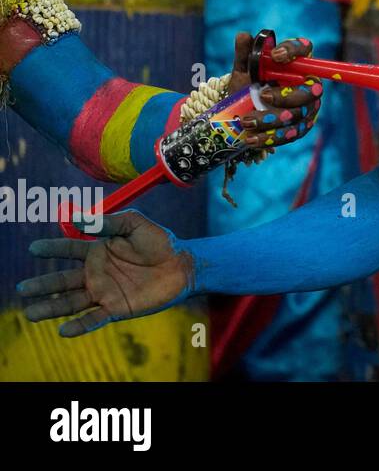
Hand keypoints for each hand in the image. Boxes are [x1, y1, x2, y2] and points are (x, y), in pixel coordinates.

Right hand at [18, 211, 190, 336]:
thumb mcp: (135, 224)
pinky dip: (79, 326)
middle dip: (42, 285)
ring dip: (50, 308)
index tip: (34, 249)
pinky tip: (64, 330)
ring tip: (30, 313)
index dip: (51, 249)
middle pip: (62, 280)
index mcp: (97, 250)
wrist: (183, 266)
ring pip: (70, 303)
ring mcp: (103, 292)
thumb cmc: (161, 242)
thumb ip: (108, 222)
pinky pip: (93, 319)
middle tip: (23, 287)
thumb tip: (77, 219)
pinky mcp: (115, 308)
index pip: (68, 250)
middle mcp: (95, 273)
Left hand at [228, 31, 321, 149]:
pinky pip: (290, 134)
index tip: (275, 56)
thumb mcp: (243, 72)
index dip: (294, 50)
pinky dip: (270, 137)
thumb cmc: (247, 88)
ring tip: (246, 121)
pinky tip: (251, 138)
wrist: (240, 116)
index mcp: (294, 64)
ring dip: (271, 119)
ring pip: (297, 115)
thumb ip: (245, 54)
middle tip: (263, 96)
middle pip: (310, 90)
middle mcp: (307, 85)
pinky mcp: (299, 129)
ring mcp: (306, 109)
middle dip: (286, 95)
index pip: (304, 49)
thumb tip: (243, 36)